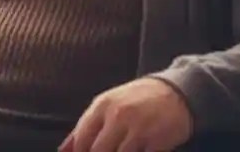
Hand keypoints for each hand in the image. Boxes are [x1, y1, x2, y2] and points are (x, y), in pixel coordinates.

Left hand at [60, 77, 193, 151]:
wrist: (176, 93)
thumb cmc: (137, 100)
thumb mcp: (108, 105)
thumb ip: (85, 127)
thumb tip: (63, 150)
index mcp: (102, 106)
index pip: (81, 139)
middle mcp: (118, 117)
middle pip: (97, 151)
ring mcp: (138, 129)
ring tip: (119, 151)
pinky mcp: (157, 142)